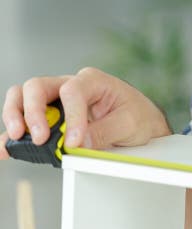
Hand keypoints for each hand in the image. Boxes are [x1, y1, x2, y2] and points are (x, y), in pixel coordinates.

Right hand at [1, 67, 170, 157]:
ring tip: (18, 137)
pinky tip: (7, 147)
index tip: (73, 141)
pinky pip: (24, 120)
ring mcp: (56, 100)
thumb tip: (77, 143)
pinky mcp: (49, 117)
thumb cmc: (137, 115)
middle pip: (38, 87)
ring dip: (16, 117)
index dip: (71, 116)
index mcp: (92, 81)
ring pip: (23, 98)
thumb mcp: (129, 123)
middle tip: (40, 137)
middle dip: (33, 111)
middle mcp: (69, 85)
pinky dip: (12, 133)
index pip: (72, 91)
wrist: (141, 122)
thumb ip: (104, 131)